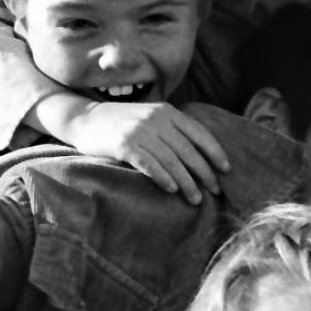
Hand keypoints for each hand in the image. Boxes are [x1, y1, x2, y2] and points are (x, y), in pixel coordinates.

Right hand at [44, 98, 229, 203]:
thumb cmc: (120, 123)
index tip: (226, 169)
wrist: (84, 118)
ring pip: (171, 161)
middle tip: (215, 190)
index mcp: (166, 112)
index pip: (199, 133)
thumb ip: (170, 129)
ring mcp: (140, 132)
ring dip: (186, 182)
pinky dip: (163, 178)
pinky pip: (150, 164)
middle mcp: (156, 120)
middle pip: (188, 150)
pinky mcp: (124, 145)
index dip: (215, 152)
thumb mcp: (149, 117)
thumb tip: (197, 155)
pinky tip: (172, 190)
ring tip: (195, 199)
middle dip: (204, 172)